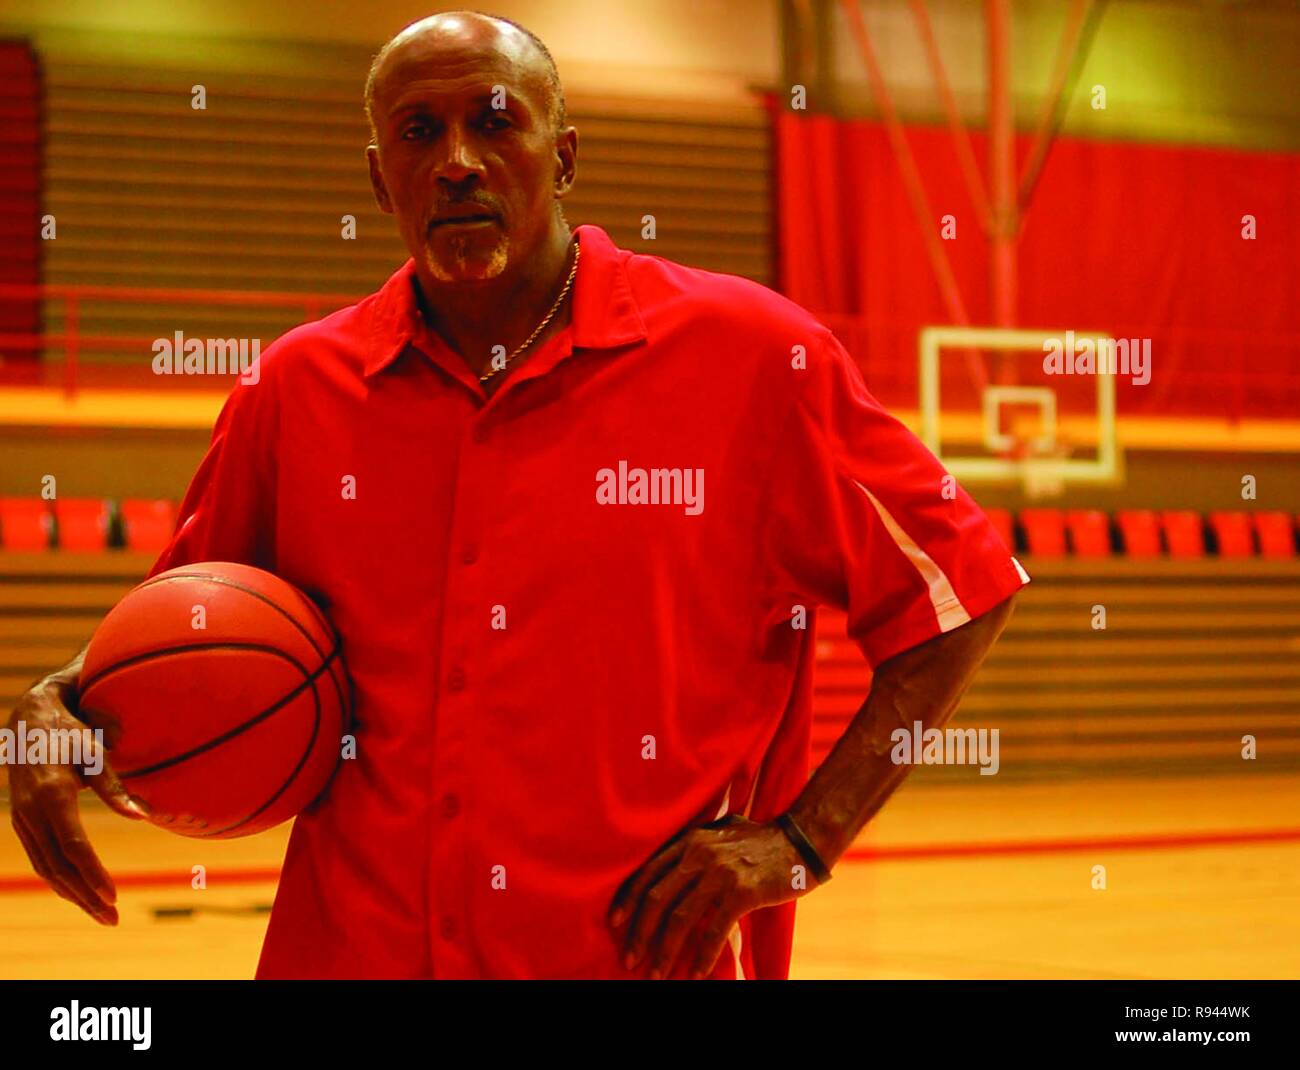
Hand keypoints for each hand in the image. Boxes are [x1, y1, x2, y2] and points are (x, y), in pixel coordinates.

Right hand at [7, 675, 147, 924]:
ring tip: (101, 915)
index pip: (73, 846)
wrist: (29, 720)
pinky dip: (59, 880)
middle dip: (86, 895)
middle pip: (59, 866)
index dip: (93, 873)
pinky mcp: (22, 822)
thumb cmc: (71, 734)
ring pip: (46, 868)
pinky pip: (40, 859)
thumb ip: (115, 787)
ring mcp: (23, 819)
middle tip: (112, 918)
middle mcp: (32, 811)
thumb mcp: (95, 753)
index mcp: (52, 794)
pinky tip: (78, 893)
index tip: (113, 895)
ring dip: (73, 894)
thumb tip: (142, 816)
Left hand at [607, 813, 811, 979]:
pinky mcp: (742, 892)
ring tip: (656, 973)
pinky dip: (701, 955)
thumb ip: (694, 847)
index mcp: (689, 840)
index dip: (627, 899)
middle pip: (657, 899)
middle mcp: (699, 854)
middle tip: (629, 958)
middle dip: (639, 933)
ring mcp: (720, 872)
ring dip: (665, 951)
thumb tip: (668, 873)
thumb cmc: (760, 839)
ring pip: (680, 919)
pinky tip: (696, 972)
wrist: (801, 840)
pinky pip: (713, 931)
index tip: (615, 922)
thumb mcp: (720, 832)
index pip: (647, 872)